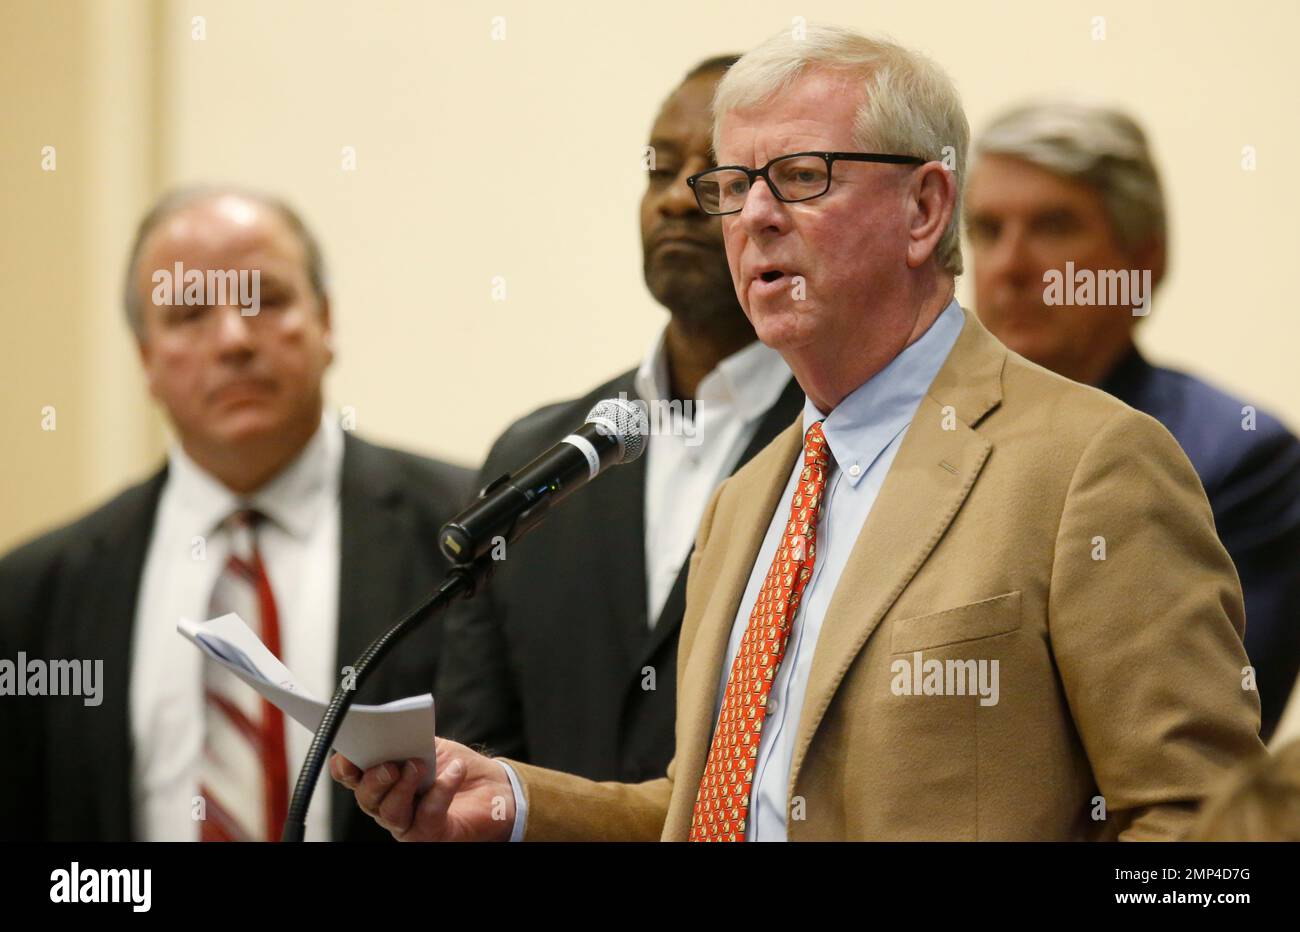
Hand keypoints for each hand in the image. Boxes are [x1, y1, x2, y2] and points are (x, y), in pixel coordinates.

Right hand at [330, 737, 515, 841]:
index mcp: (381, 781)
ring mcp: (408, 824)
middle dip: (374, 779)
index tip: (349, 754)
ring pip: (391, 812)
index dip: (345, 767)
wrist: (493, 788)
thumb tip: (393, 730)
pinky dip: (442, 789)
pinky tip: (455, 772)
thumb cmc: (454, 766)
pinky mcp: (431, 834)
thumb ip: (408, 740)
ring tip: (419, 766)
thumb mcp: (430, 745)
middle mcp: (388, 805)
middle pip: (367, 798)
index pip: (352, 777)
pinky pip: (428, 815)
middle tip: (391, 764)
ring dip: (404, 786)